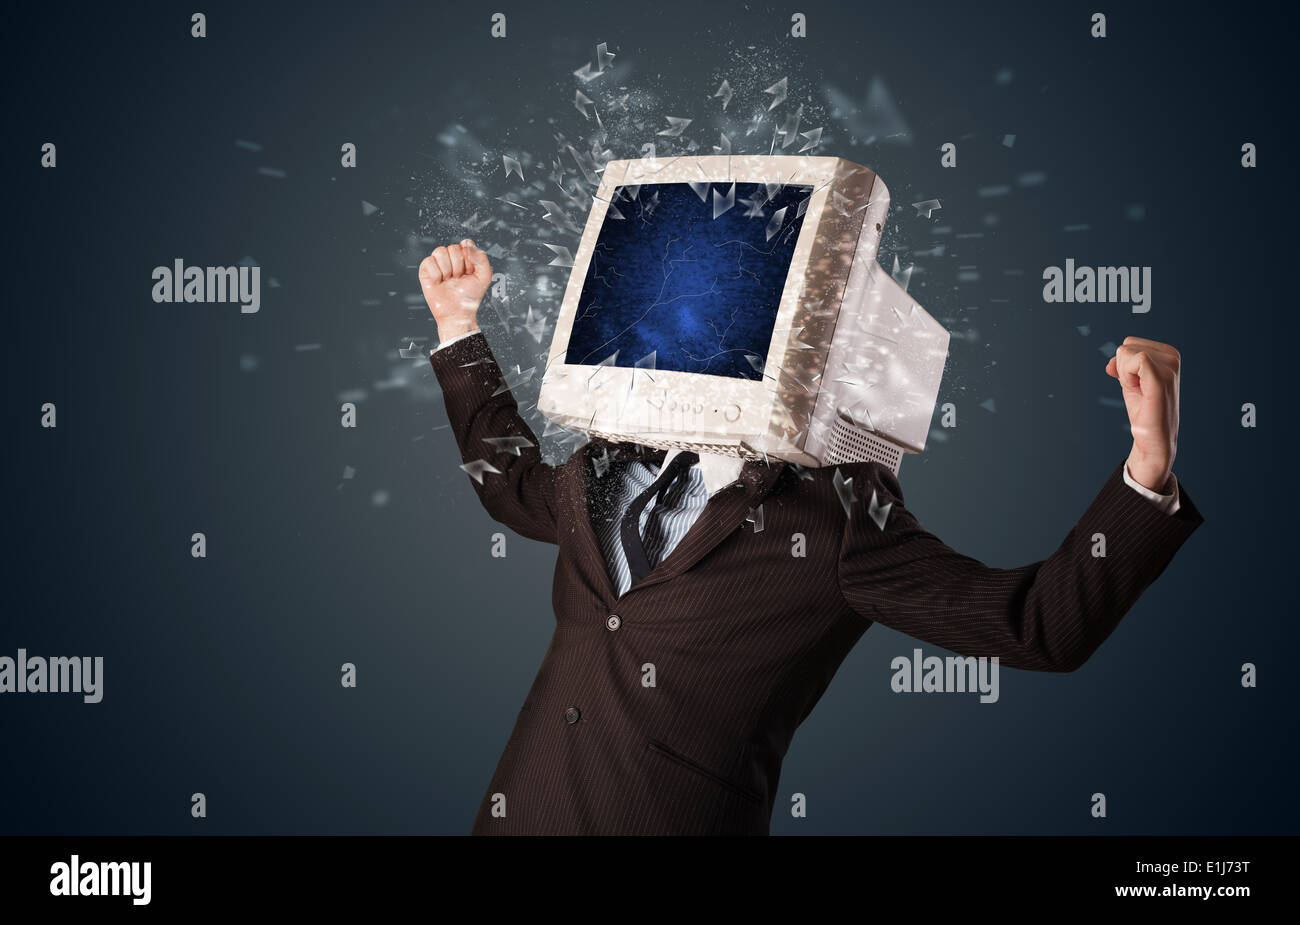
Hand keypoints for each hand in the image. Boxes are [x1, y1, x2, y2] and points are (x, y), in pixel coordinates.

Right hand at [419, 239, 491, 342]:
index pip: (466, 244)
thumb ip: (481, 258)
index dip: (469, 257)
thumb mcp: (484, 277)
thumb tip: (467, 245)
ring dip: (447, 269)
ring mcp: (438, 263)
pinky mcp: (426, 270)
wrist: (457, 313)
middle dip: (459, 266)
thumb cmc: (470, 297)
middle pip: (453, 247)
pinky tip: (439, 282)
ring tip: (449, 280)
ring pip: (440, 251)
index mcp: (465, 257)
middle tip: (459, 278)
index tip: (471, 271)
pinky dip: (436, 274)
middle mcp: (451, 258)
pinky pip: (429, 261)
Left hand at [1104, 336, 1179, 492]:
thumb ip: (1121, 365)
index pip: (1129, 343)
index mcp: (1168, 353)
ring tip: (1142, 393)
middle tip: (1139, 390)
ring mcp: (1170, 366)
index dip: (1123, 366)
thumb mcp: (1130, 381)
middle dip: (1123, 370)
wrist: (1153, 438)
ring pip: (1126, 353)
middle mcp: (1172, 356)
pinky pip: (1136, 360)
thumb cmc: (1143, 409)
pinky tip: (1141, 392)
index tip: (1137, 384)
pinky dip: (1128, 378)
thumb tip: (1110, 365)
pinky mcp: (1162, 377)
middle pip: (1126, 346)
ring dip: (1125, 376)